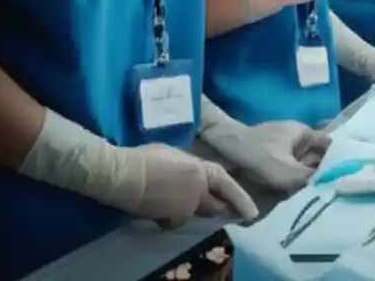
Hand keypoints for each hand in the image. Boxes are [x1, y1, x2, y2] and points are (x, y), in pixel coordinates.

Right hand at [17, 109, 257, 226]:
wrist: (123, 173)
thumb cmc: (145, 157)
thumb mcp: (174, 154)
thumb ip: (190, 166)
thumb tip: (193, 173)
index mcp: (202, 171)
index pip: (226, 186)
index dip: (240, 199)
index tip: (251, 212)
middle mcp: (198, 191)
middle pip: (214, 207)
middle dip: (214, 206)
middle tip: (207, 203)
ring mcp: (184, 207)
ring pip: (193, 215)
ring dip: (188, 211)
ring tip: (172, 199)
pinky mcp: (168, 218)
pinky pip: (173, 221)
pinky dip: (169, 217)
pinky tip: (158, 208)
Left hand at [201, 118, 331, 192]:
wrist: (221, 145)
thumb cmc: (256, 154)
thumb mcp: (286, 170)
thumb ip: (310, 178)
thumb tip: (331, 184)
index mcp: (305, 133)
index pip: (330, 146)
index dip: (338, 160)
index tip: (343, 177)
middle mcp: (296, 137)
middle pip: (316, 157)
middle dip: (320, 173)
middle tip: (326, 191)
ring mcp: (282, 145)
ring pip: (301, 164)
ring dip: (304, 178)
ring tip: (309, 194)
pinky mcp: (269, 155)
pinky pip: (287, 168)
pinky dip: (290, 179)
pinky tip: (290, 192)